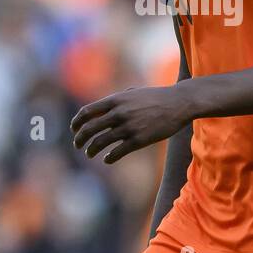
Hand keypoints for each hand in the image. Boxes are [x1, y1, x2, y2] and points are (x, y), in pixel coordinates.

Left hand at [71, 84, 194, 163]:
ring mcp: (128, 127)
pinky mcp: (139, 140)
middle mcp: (119, 113)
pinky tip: (107, 159)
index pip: (87, 112)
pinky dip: (109, 158)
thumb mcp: (133, 93)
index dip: (77, 123)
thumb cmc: (156, 97)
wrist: (178, 103)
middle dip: (80, 139)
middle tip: (77, 145)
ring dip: (91, 150)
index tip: (74, 130)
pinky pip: (117, 152)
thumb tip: (101, 109)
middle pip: (89, 129)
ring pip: (100, 142)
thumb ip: (116, 100)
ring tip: (90, 153)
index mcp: (115, 100)